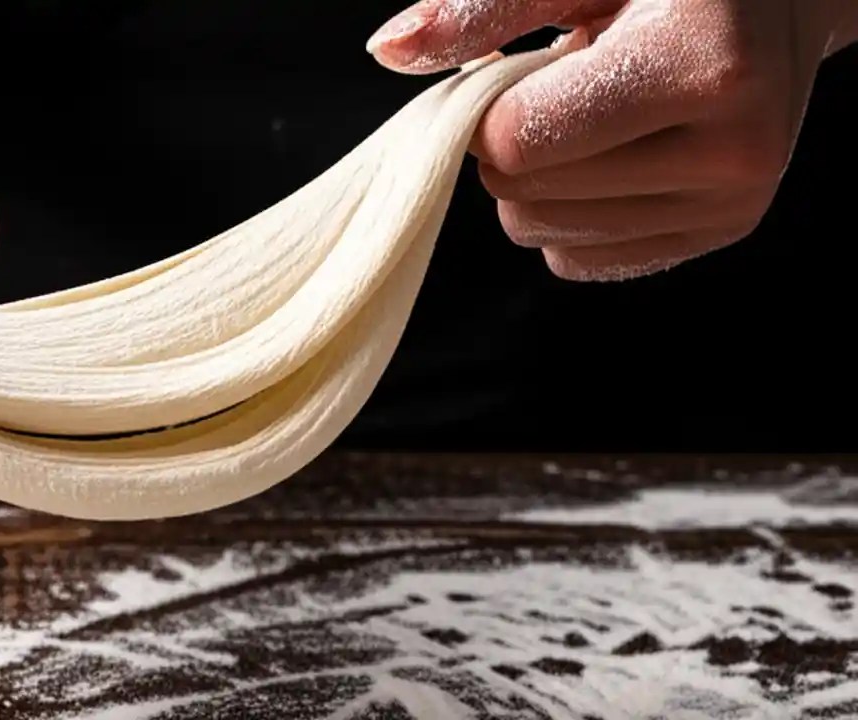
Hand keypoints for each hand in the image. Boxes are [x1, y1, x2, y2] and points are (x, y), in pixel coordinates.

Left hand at [366, 0, 849, 279]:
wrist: (780, 1)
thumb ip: (482, 7)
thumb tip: (390, 50)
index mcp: (702, 68)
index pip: (518, 143)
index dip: (486, 112)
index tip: (513, 70)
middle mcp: (733, 151)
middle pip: (523, 196)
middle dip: (510, 145)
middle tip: (560, 85)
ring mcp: (731, 205)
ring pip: (544, 236)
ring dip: (537, 180)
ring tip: (594, 112)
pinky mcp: (719, 234)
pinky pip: (578, 260)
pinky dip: (568, 213)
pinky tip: (610, 153)